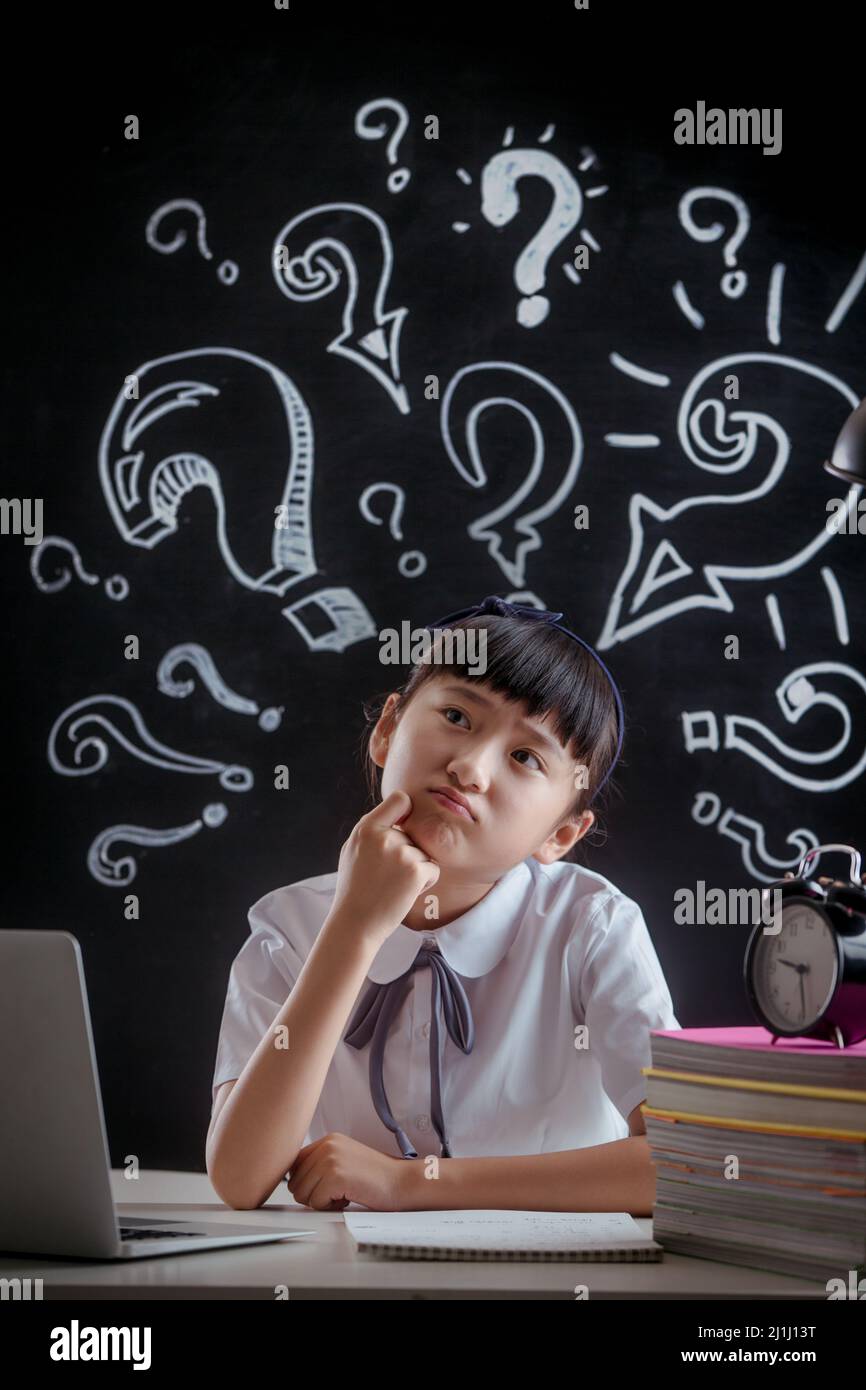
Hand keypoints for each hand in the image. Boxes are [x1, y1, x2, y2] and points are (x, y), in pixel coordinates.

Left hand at [285, 1132, 413, 1211]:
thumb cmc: (376, 1177)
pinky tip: (348, 1198)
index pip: (294, 1164)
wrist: (402, 1182)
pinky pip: (316, 1202)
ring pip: (302, 1194)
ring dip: (321, 1201)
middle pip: (295, 1182)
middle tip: (337, 1192)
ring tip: (344, 1193)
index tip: (321, 1187)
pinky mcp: (336, 1176)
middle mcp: (327, 1145)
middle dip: (312, 1194)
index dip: (304, 1182)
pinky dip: (330, 1207)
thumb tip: (292, 1181)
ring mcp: (331, 1159)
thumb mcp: (344, 1160)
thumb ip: (320, 1164)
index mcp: (328, 1140)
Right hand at [328, 789, 440, 947]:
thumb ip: (373, 830)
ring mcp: (402, 852)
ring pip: (424, 852)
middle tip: (389, 874)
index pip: (400, 799)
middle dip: (408, 851)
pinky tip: (405, 891)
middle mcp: (384, 836)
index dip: (407, 810)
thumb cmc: (354, 888)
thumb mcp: (353, 849)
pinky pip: (433, 868)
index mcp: (366, 828)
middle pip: (414, 833)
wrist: (356, 922)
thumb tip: (396, 814)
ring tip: (394, 884)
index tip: (405, 824)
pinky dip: (425, 881)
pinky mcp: (417, 870)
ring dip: (417, 868)